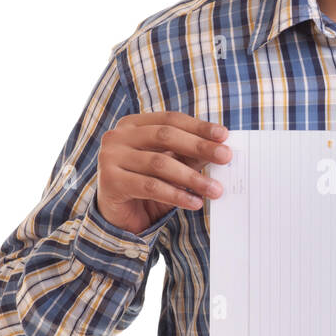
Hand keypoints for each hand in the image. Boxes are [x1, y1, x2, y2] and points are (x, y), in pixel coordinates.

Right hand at [96, 112, 231, 235]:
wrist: (118, 215)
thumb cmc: (146, 185)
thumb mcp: (170, 166)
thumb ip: (189, 154)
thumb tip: (220, 148)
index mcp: (133, 124)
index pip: (170, 119)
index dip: (198, 126)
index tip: (224, 135)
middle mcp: (118, 136)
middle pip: (165, 135)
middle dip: (199, 146)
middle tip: (226, 157)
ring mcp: (110, 157)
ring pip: (159, 163)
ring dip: (192, 177)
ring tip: (215, 189)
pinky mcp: (110, 181)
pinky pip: (151, 187)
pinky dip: (176, 195)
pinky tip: (195, 202)